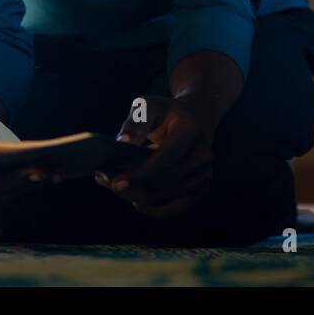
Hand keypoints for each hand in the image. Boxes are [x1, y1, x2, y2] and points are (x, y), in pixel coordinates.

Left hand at [97, 94, 216, 218]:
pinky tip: (136, 201)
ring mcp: (205, 173)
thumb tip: (124, 141)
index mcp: (191, 130)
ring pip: (169, 196)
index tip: (116, 182)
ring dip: (140, 197)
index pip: (167, 158)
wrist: (195, 118)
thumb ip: (136, 121)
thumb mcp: (148, 106)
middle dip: (135, 187)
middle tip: (108, 182)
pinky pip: (177, 206)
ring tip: (116, 187)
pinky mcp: (202, 187)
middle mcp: (204, 153)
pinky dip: (155, 208)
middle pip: (167, 180)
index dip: (141, 173)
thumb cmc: (166, 112)